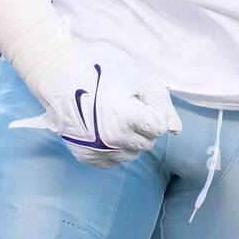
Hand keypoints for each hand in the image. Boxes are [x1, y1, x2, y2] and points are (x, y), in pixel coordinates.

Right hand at [11, 59, 180, 167]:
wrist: (63, 82)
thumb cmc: (103, 77)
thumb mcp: (137, 81)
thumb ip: (162, 104)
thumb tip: (175, 130)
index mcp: (128, 117)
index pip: (157, 129)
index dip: (153, 116)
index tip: (141, 106)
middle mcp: (114, 139)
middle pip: (147, 144)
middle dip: (143, 129)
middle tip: (128, 112)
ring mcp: (100, 150)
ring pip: (132, 155)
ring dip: (130, 142)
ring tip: (116, 122)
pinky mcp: (88, 157)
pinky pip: (113, 162)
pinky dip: (113, 150)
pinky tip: (104, 133)